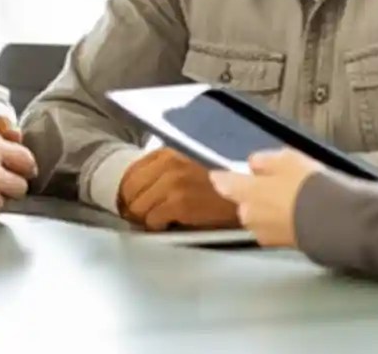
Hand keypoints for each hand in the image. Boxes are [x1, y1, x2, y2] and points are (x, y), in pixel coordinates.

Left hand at [118, 148, 238, 230]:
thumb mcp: (190, 163)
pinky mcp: (180, 202)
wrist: (248, 196)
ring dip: (146, 217)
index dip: (129, 190)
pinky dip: (158, 226)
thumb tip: (137, 186)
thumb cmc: (221, 184)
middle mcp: (170, 162)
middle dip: (133, 205)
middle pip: (130, 189)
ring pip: (138, 206)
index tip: (132, 201)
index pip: (132, 171)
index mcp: (171, 151)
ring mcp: (174, 182)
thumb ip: (166, 168)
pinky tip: (171, 223)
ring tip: (159, 220)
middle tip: (142, 216)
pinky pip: (153, 220)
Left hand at [209, 149, 322, 247]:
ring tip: (296, 197)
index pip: (225, 183)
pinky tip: (301, 212)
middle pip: (245, 201)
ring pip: (261, 216)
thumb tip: (254, 164)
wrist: (332, 222)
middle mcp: (250, 215)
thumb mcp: (286, 159)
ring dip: (271, 208)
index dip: (221, 177)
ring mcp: (264, 233)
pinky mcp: (282, 244)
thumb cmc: (308, 188)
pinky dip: (284, 220)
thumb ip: (264, 160)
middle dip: (256, 194)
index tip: (216, 175)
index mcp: (246, 191)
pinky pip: (276, 227)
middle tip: (277, 182)